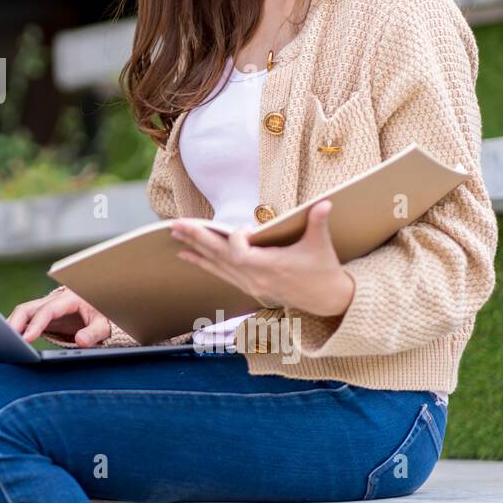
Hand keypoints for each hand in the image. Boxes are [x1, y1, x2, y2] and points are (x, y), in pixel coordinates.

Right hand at [6, 288, 111, 346]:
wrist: (101, 307)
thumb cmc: (102, 314)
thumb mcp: (103, 325)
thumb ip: (94, 333)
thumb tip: (81, 341)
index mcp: (67, 300)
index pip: (47, 311)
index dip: (36, 324)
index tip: (26, 339)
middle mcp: (52, 301)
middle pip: (27, 308)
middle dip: (15, 323)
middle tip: (6, 341)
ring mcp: (45, 308)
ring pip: (22, 313)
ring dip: (12, 325)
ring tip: (3, 343)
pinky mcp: (42, 316)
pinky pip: (25, 320)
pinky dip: (16, 329)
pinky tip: (10, 342)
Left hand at [170, 199, 354, 317]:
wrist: (326, 299)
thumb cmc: (323, 269)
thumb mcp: (321, 244)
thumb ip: (319, 222)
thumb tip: (325, 203)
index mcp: (272, 267)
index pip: (241, 254)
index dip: (237, 239)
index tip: (246, 228)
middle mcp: (256, 278)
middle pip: (220, 257)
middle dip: (198, 239)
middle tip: (176, 224)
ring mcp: (250, 284)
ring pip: (217, 265)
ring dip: (195, 248)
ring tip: (175, 234)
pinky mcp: (248, 286)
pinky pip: (220, 273)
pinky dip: (202, 262)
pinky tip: (186, 254)